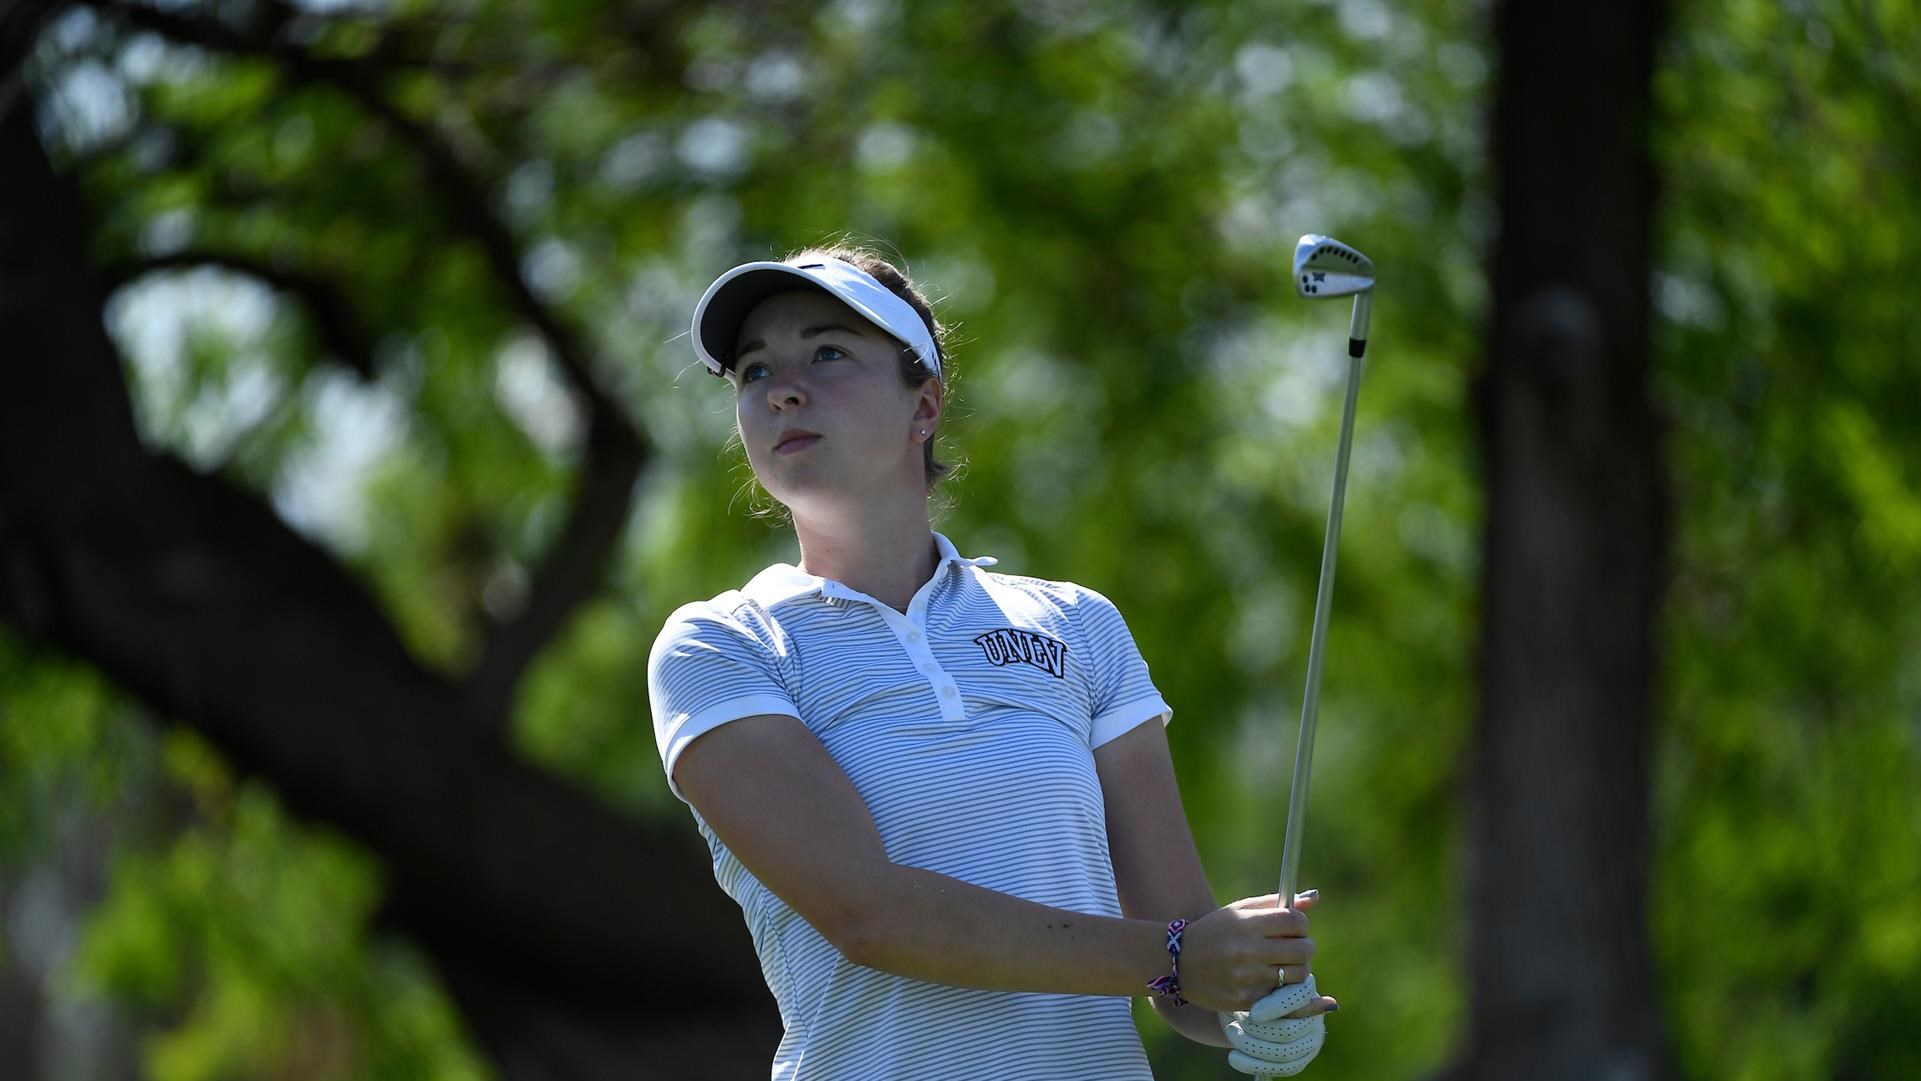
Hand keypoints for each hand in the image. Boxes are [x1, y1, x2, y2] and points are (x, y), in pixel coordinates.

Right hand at [1176, 890, 1330, 1011]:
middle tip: (1295, 948)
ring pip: (1298, 976)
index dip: (1301, 924)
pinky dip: (1286, 991)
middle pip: (1304, 951)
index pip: (1295, 921)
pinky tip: (1277, 984)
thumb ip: (1275, 904)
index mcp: (1246, 923)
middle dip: (1305, 948)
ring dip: (1298, 971)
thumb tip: (1313, 897)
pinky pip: (1284, 999)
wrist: (1177, 963)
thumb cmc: (1214, 932)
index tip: (1295, 927)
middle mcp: (1247, 950)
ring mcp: (1247, 978)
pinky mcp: (1245, 1001)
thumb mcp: (1239, 911)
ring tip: (1284, 966)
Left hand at [1220, 973, 1330, 1076]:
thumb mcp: (1252, 983)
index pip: (1299, 998)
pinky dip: (1254, 1065)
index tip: (1253, 1014)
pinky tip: (1233, 1057)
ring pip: (1283, 1052)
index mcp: (1306, 988)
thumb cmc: (1247, 988)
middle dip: (1258, 1030)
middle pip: (1288, 1031)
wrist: (1242, 1007)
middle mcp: (1314, 1016)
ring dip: (1252, 1046)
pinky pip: (1280, 1068)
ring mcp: (1310, 1040)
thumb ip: (1262, 984)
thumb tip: (1286, 993)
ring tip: (1231, 1032)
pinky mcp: (1299, 1060)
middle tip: (1235, 1021)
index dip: (1277, 1007)